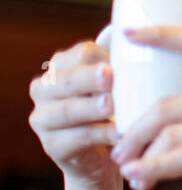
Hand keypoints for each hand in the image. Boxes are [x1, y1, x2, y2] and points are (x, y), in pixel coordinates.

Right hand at [28, 40, 119, 186]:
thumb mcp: (118, 86)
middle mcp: (44, 90)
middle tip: (109, 76)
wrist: (105, 156)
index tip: (123, 63)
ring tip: (112, 106)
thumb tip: (130, 32)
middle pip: (67, 79)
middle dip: (89, 78)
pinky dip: (100, 134)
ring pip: (67, 109)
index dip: (101, 56)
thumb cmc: (115, 112)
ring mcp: (43, 118)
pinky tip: (119, 134)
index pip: (80, 54)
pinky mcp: (52, 145)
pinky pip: (77, 137)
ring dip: (91, 107)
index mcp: (61, 68)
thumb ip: (120, 62)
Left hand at [108, 25, 181, 189]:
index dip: (161, 34)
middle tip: (117, 145)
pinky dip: (153, 169)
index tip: (130, 33)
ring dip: (139, 154)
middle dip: (131, 128)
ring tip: (128, 169)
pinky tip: (141, 178)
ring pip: (170, 135)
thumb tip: (177, 118)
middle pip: (167, 106)